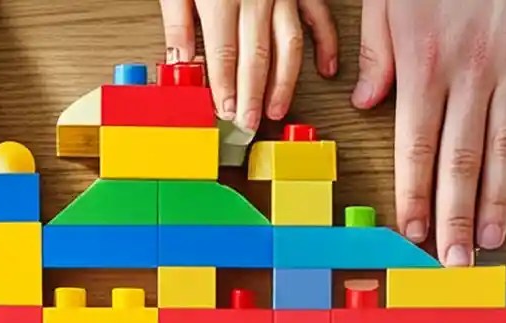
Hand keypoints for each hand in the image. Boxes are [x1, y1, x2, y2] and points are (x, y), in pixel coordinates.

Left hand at [159, 0, 338, 131]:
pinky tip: (326, 69)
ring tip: (278, 108)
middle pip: (258, 56)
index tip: (226, 113)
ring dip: (286, 81)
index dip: (225, 89)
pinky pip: (319, 16)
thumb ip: (179, 18)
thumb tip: (180, 58)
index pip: (224, 55)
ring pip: (290, 44)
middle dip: (255, 95)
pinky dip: (326, 44)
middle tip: (251, 123)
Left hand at [354, 0, 505, 265]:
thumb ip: (377, 53)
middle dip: (457, 216)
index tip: (413, 234)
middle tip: (455, 261)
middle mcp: (470, 72)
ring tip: (491, 240)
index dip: (415, 195)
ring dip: (499, 200)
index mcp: (425, 62)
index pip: (417, 146)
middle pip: (463, 159)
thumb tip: (369, 103)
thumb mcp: (386, 0)